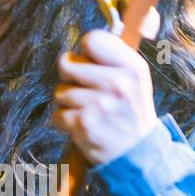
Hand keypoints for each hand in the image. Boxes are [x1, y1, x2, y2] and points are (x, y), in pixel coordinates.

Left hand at [53, 28, 159, 165]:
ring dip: (68, 103)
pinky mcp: (83, 123)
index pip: (92, 39)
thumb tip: (85, 41)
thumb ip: (113, 59)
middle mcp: (117, 82)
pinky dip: (65, 122)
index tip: (91, 65)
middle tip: (86, 91)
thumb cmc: (131, 114)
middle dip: (70, 78)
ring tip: (88, 112)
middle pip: (66, 63)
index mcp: (132, 67)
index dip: (85, 52)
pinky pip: (57, 114)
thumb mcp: (136, 81)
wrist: (138, 156)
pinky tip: (82, 126)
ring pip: (59, 91)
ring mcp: (99, 104)